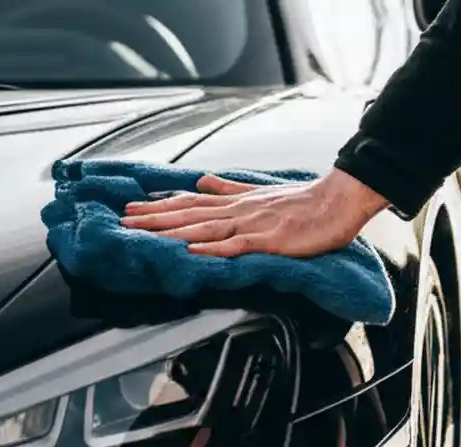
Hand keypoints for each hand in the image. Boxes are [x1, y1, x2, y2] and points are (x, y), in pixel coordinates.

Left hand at [121, 168, 388, 257]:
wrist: (337, 202)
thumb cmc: (304, 203)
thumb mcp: (260, 193)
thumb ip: (230, 189)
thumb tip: (203, 182)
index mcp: (236, 201)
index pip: (190, 203)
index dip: (160, 206)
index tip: (133, 208)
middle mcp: (238, 210)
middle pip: (189, 213)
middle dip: (154, 217)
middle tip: (124, 220)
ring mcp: (252, 224)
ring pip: (205, 227)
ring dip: (173, 230)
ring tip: (146, 233)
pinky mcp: (269, 239)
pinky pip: (236, 245)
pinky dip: (212, 247)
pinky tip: (193, 250)